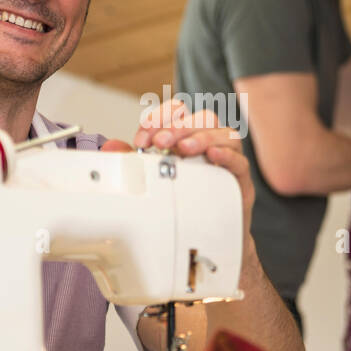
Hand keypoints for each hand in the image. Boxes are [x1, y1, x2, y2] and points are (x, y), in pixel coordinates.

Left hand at [100, 98, 254, 252]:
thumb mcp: (151, 178)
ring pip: (226, 134)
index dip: (160, 117)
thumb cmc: (179, 201)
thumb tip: (110, 147)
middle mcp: (210, 144)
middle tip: (160, 141)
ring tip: (184, 149)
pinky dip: (227, 155)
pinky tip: (213, 156)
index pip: (179, 112)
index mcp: (189, 137)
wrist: (203, 239)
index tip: (143, 137)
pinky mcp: (240, 182)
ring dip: (203, 137)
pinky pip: (240, 162)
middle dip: (179, 126)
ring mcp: (227, 161)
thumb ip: (131, 162)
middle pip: (203, 118)